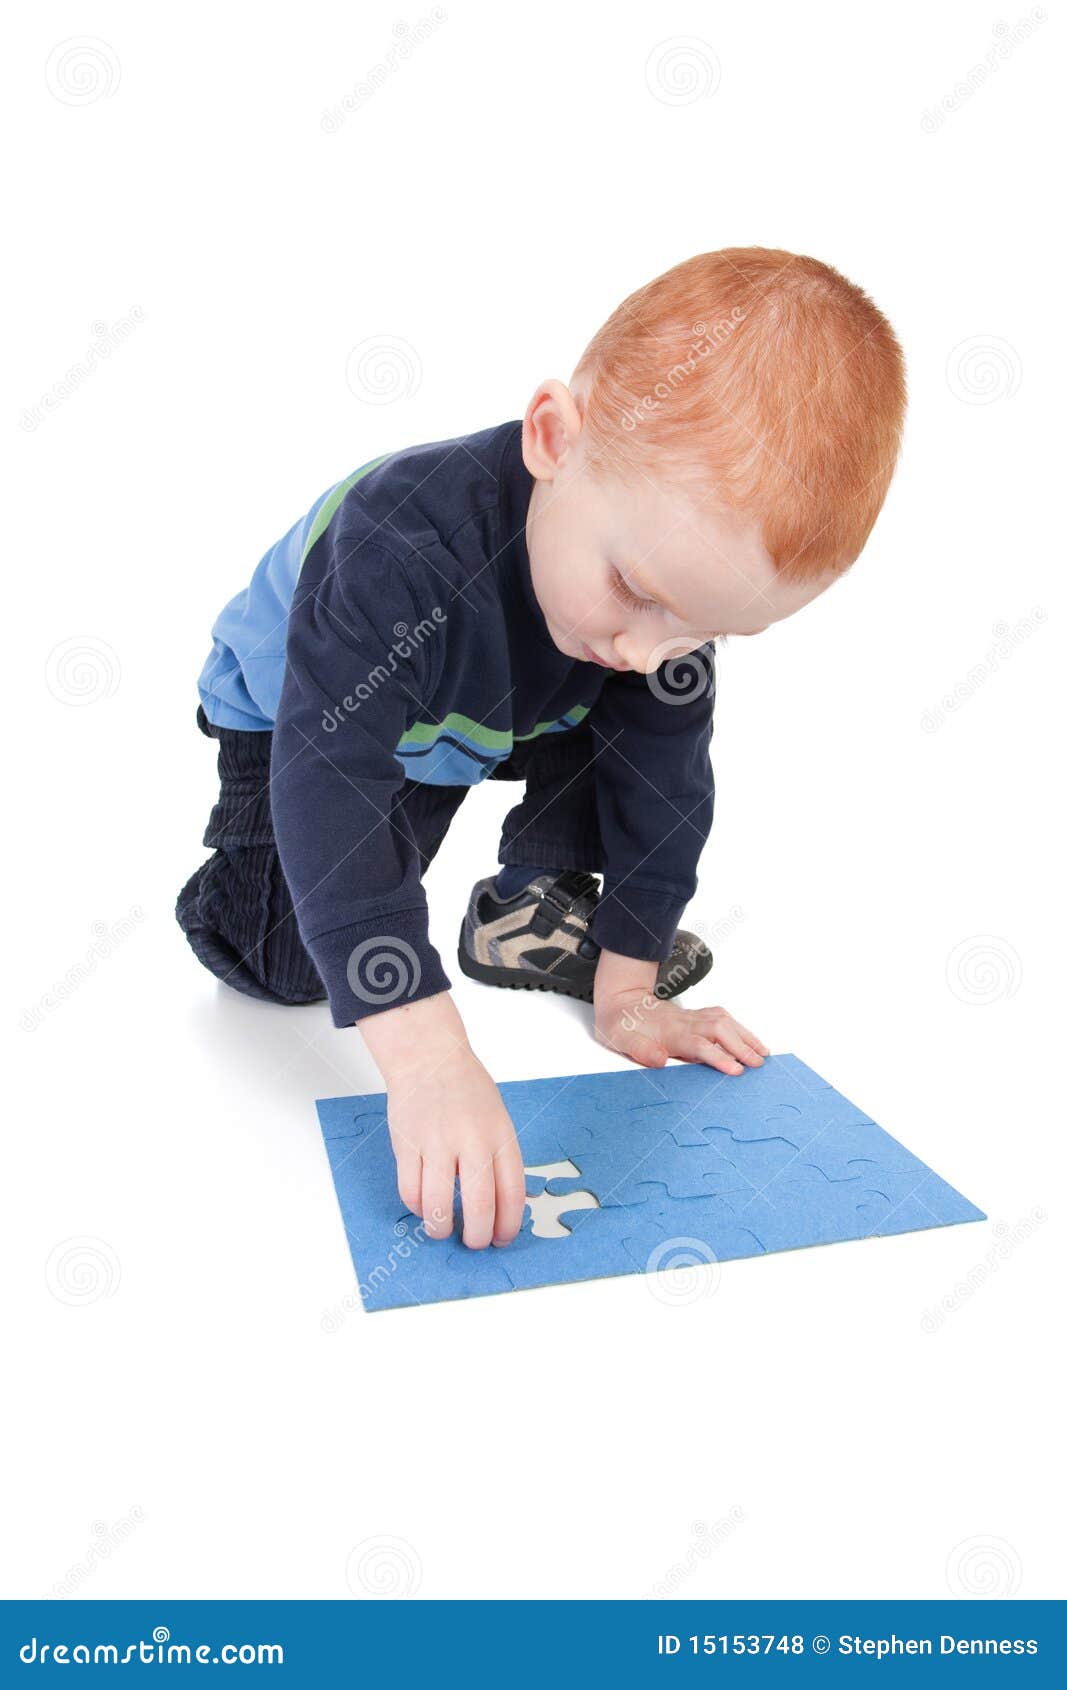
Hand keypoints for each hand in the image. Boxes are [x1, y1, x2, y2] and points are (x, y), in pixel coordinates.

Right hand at [358, 991, 526, 1248]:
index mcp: (500, 1136)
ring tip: (443, 1230)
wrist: (429, 1057)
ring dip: (441, 1228)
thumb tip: (499, 1208)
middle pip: (478, 1206)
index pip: (512, 1193)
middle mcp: (471, 1141)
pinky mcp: (407, 1144)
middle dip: (478, 1236)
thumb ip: (499, 1159)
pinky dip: (416, 1207)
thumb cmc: (467, 1090)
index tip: (503, 1239)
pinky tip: (422, 1206)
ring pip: (437, 1205)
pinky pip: (410, 1190)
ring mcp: (436, 1143)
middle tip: (474, 1243)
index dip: (508, 1225)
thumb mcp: (498, 1120)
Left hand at [594, 957, 768, 1073]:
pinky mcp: (694, 1015)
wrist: (620, 1000)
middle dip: (741, 1045)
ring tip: (764, 1052)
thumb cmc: (620, 1024)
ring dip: (745, 1035)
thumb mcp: (620, 1040)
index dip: (718, 1056)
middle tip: (760, 1064)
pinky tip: (748, 1037)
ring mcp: (691, 1017)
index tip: (736, 1069)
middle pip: (719, 1029)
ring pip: (724, 1020)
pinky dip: (739, 1027)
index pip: (699, 1044)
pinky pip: (722, 1017)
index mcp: (668, 1032)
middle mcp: (684, 1021)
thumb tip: (659, 1059)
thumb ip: (639, 1049)